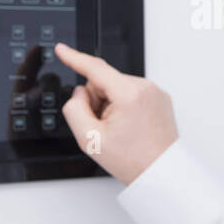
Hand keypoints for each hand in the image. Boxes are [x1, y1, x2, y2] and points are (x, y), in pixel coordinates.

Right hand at [54, 42, 177, 184]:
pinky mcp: (160, 100)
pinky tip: (129, 128)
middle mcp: (146, 88)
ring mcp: (155, 93)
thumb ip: (74, 109)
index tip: (62, 50)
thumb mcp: (90, 139)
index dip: (74, 58)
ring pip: (117, 89)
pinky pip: (131, 95)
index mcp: (129, 93)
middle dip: (97, 102)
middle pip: (104, 82)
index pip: (95, 68)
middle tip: (103, 128)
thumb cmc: (133, 160)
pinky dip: (124, 108)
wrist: (162, 173)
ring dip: (111, 106)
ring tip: (119, 131)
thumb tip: (78, 94)